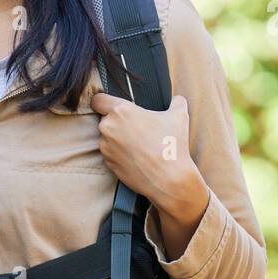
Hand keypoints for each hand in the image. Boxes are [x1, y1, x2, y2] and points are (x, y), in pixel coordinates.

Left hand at [91, 92, 207, 224]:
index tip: (113, 105)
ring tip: (138, 144)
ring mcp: (106, 147)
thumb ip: (176, 102)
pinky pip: (110, 153)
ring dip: (117, 138)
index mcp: (121, 111)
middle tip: (136, 127)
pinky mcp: (108, 163)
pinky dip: (119, 153)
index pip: (98, 100)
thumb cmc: (172, 144)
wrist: (169, 179)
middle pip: (104, 118)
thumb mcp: (179, 116)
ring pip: (106, 137)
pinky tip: (136, 156)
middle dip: (117, 122)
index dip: (104, 101)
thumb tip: (177, 99)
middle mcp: (108, 127)